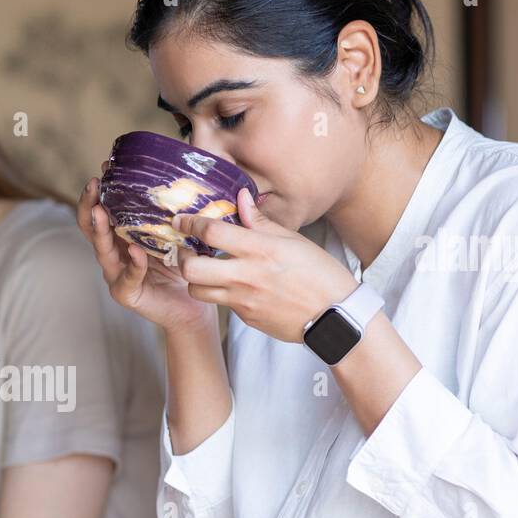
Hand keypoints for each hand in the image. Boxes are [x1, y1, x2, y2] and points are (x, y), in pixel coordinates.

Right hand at [76, 170, 213, 332]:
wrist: (193, 303)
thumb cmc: (184, 264)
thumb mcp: (176, 231)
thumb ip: (172, 209)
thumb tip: (185, 171)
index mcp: (121, 236)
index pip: (101, 210)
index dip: (98, 191)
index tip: (103, 168)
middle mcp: (114, 253)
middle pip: (90, 228)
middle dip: (89, 205)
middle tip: (93, 185)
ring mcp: (116, 274)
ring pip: (102, 251)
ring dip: (101, 230)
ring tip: (102, 212)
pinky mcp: (126, 293)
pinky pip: (127, 277)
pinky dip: (133, 264)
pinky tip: (136, 252)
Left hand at [172, 188, 360, 343]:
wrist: (335, 316)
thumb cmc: (320, 274)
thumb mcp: (294, 240)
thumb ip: (262, 222)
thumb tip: (242, 198)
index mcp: (260, 250)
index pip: (211, 232)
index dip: (190, 224)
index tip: (182, 220)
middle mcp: (246, 276)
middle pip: (191, 268)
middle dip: (182, 256)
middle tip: (186, 249)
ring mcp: (243, 300)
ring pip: (196, 291)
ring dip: (195, 279)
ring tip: (204, 269)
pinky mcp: (246, 318)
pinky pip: (220, 304)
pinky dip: (219, 293)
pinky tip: (232, 285)